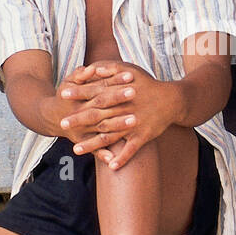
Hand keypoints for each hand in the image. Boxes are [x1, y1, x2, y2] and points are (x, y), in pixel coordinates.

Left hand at [65, 63, 180, 168]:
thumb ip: (110, 68)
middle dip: (79, 119)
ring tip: (75, 150)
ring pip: (109, 136)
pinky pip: (131, 149)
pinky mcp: (143, 136)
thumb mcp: (130, 71)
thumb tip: (92, 69)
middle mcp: (125, 109)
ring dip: (92, 144)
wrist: (173, 99)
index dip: (79, 93)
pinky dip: (122, 158)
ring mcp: (134, 124)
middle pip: (98, 115)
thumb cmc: (148, 84)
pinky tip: (110, 166)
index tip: (62, 94)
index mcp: (120, 93)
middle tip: (62, 123)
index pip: (95, 92)